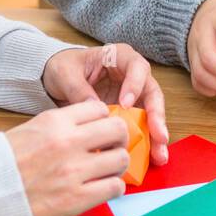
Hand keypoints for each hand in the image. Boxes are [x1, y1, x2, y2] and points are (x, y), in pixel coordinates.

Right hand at [4, 101, 129, 215]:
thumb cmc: (4, 163)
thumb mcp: (31, 130)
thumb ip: (61, 126)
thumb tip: (88, 127)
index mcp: (54, 122)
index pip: (98, 109)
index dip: (103, 119)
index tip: (102, 128)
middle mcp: (67, 142)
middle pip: (117, 129)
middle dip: (118, 138)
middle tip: (112, 146)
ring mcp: (74, 171)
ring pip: (121, 158)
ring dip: (117, 164)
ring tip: (107, 169)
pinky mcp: (77, 198)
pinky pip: (114, 187)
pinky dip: (113, 187)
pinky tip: (102, 186)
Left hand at [41, 44, 168, 164]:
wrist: (57, 78)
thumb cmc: (64, 67)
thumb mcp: (65, 74)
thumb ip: (79, 89)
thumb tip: (96, 109)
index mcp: (119, 56)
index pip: (137, 67)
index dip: (135, 85)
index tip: (125, 105)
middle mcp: (132, 75)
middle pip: (152, 92)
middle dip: (156, 115)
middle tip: (158, 135)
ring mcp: (133, 95)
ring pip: (152, 113)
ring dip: (157, 134)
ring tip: (159, 155)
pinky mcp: (129, 113)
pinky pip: (142, 127)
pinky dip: (147, 143)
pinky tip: (150, 159)